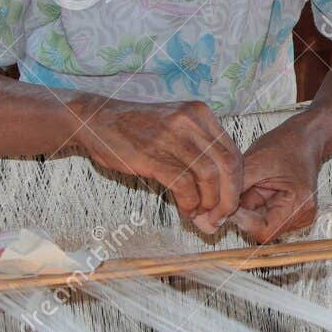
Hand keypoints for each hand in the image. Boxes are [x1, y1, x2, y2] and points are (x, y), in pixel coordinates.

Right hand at [68, 97, 243, 233]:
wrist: (95, 120)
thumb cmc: (136, 129)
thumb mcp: (175, 128)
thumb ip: (199, 152)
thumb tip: (220, 191)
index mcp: (200, 114)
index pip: (233, 152)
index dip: (236, 183)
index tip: (229, 202)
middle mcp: (191, 121)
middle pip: (228, 165)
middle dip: (229, 197)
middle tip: (222, 217)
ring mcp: (172, 136)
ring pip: (209, 177)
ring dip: (210, 204)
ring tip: (203, 217)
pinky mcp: (153, 155)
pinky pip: (184, 185)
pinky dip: (190, 204)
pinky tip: (187, 211)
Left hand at [231, 118, 323, 243]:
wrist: (305, 138)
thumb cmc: (286, 145)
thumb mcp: (255, 163)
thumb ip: (235, 189)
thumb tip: (213, 209)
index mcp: (299, 205)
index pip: (263, 232)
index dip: (242, 221)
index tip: (228, 204)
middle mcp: (302, 216)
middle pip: (262, 229)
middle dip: (244, 213)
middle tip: (234, 192)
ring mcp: (297, 217)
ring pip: (261, 224)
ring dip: (249, 209)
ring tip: (249, 185)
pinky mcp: (291, 214)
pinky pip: (265, 217)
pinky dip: (255, 206)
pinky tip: (257, 188)